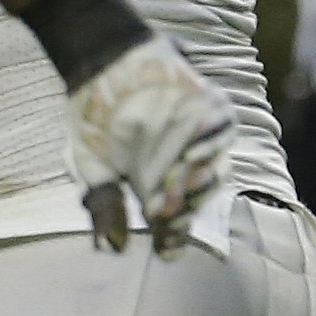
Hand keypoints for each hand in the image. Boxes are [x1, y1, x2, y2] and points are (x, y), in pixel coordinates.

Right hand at [67, 36, 234, 251]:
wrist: (102, 62)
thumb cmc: (95, 119)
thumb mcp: (92, 167)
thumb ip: (105, 205)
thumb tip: (114, 248)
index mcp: (158, 183)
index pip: (175, 217)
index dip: (173, 235)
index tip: (165, 253)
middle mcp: (185, 164)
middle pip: (197, 197)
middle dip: (183, 210)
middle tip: (164, 214)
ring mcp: (202, 136)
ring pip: (215, 167)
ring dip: (200, 181)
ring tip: (182, 187)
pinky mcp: (211, 106)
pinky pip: (223, 128)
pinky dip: (212, 143)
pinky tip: (192, 156)